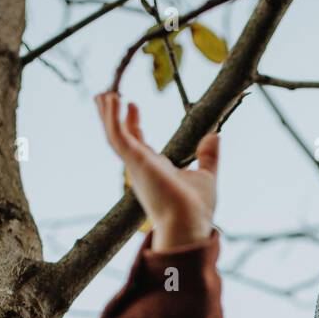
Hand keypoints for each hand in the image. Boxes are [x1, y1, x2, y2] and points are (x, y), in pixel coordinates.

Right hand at [95, 90, 218, 250]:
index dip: (133, 124)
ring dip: (107, 115)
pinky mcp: (135, 161)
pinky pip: (118, 136)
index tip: (131, 105)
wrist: (189, 224)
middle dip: (111, 118)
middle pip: (120, 138)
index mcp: (155, 170)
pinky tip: (113, 99)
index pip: (138, 143)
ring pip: (114, 136)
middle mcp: (142, 167)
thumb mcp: (206, 176)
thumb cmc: (196, 209)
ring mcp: (136, 165)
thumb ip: (208, 156)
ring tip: (103, 94)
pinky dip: (113, 117)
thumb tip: (216, 136)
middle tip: (106, 96)